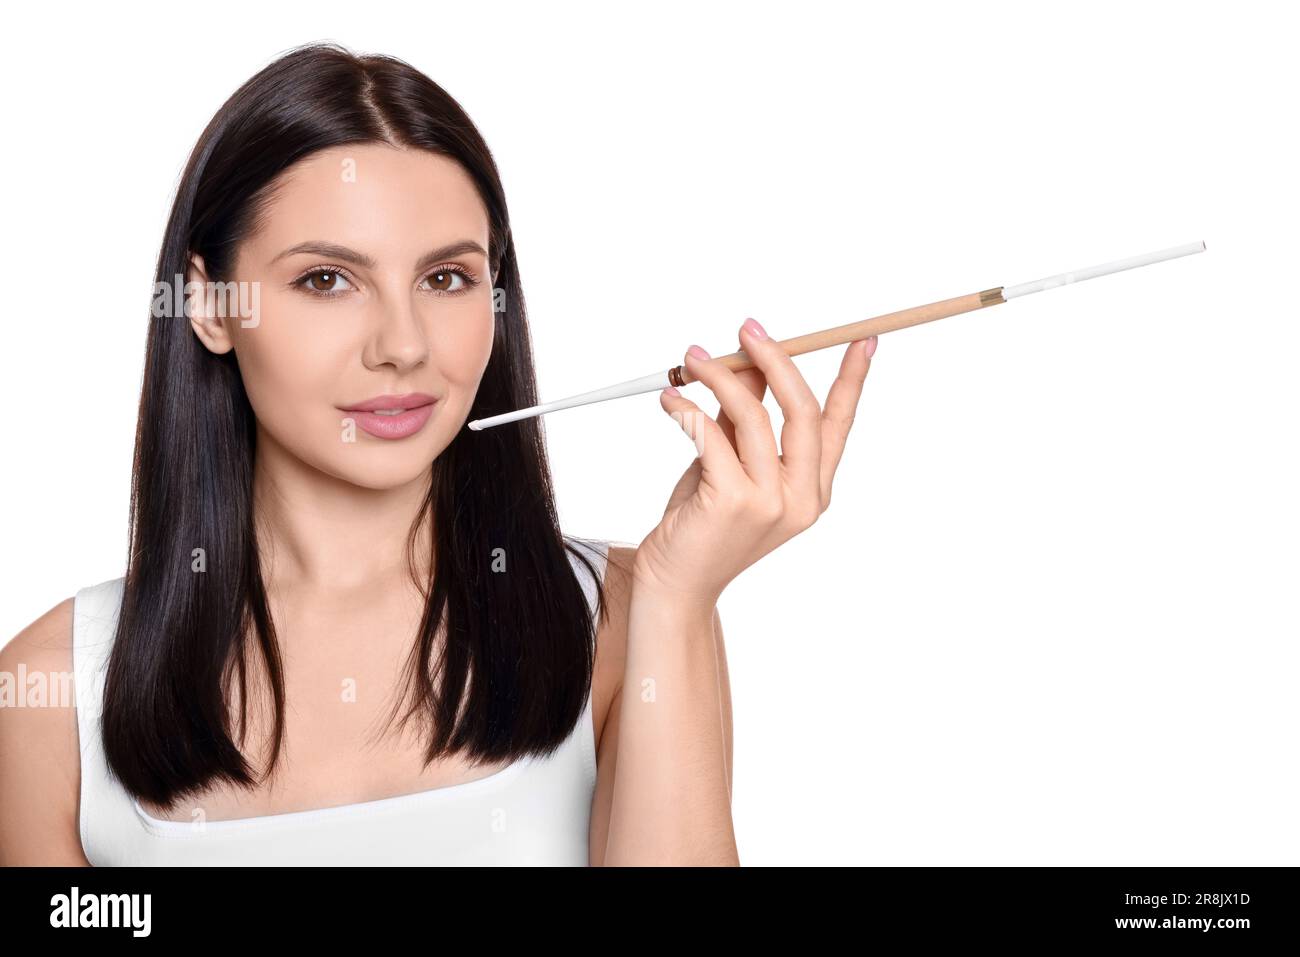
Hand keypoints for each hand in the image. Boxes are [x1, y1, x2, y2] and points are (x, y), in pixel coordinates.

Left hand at [634, 317, 877, 605]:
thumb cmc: (703, 525)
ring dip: (720, 377)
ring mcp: (770, 503)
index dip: (852, 379)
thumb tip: (752, 361)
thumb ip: (746, 419)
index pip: (838, 423)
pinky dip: (687, 410)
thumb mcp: (731, 464)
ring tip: (693, 359)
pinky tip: (671, 402)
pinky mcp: (731, 501)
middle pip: (803, 410)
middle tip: (748, 329)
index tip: (861, 340)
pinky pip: (711, 436)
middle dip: (777, 359)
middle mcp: (800, 498)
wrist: (676, 583)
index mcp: (812, 490)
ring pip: (753, 416)